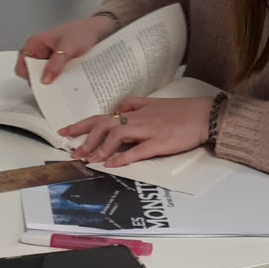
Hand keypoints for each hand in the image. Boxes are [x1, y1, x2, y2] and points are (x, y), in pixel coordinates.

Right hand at [15, 16, 116, 83]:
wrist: (98, 32)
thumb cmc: (82, 32)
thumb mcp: (68, 47)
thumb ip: (56, 63)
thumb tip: (44, 79)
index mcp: (35, 43)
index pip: (23, 65)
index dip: (29, 76)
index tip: (41, 84)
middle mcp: (39, 52)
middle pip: (32, 73)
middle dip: (41, 81)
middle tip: (53, 87)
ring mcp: (48, 60)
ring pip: (43, 77)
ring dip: (51, 82)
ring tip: (62, 84)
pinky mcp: (58, 66)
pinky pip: (54, 77)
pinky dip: (59, 81)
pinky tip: (67, 82)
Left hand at [60, 95, 213, 167]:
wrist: (204, 115)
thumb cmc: (181, 111)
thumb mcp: (154, 103)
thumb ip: (134, 104)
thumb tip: (117, 108)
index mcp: (135, 111)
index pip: (102, 116)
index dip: (82, 124)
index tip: (65, 132)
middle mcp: (138, 118)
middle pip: (104, 125)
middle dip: (85, 139)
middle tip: (73, 152)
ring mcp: (149, 130)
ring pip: (117, 135)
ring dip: (100, 148)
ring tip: (89, 160)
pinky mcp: (160, 142)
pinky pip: (138, 150)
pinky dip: (123, 157)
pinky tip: (112, 164)